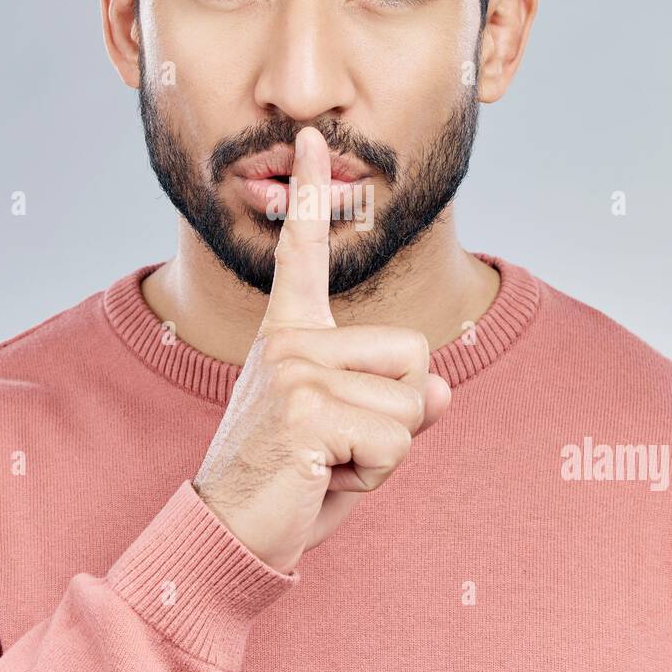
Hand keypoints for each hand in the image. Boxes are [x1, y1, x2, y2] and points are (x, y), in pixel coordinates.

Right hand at [192, 126, 451, 573]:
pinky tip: (324, 479)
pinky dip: (377, 476)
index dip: (311, 196)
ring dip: (386, 452)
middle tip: (339, 446)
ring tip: (327, 464)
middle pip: (417, 356)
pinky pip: (398, 442)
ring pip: (413, 405)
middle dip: (401, 415)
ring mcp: (295, 372)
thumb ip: (399, 402)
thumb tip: (442, 390)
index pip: (303, 255)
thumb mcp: (354, 433)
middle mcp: (289, 341)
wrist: (229, 535)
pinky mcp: (307, 411)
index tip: (308, 137)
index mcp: (291, 335)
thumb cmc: (293, 482)